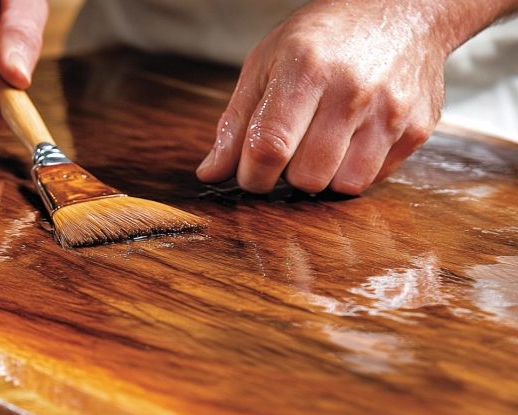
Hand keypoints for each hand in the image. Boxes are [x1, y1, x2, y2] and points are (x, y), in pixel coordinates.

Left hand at [196, 0, 447, 194]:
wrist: (400, 10)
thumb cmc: (322, 37)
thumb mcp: (266, 63)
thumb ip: (236, 122)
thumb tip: (211, 173)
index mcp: (305, 70)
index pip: (269, 149)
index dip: (251, 176)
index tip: (250, 173)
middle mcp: (352, 92)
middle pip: (306, 177)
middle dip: (288, 175)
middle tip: (292, 148)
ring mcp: (389, 113)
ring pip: (342, 186)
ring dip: (323, 175)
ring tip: (322, 142)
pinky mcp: (415, 130)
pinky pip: (373, 180)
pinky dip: (354, 170)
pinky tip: (351, 140)